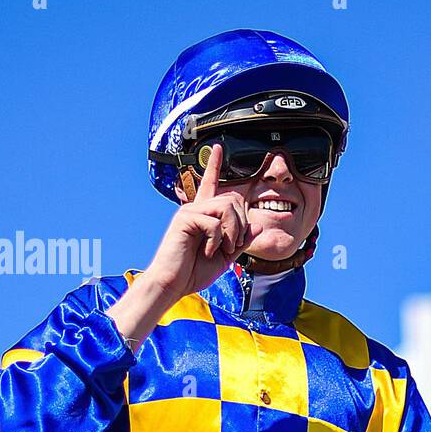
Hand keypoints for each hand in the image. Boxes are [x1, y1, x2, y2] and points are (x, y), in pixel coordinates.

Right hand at [138, 145, 265, 303]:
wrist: (174, 284)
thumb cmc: (195, 271)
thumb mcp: (226, 256)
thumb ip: (241, 240)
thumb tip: (256, 225)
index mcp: (205, 216)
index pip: (212, 186)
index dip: (215, 166)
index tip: (218, 148)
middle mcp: (196, 209)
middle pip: (233, 201)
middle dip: (240, 226)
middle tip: (231, 247)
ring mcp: (189, 212)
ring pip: (226, 208)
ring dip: (232, 232)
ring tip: (221, 249)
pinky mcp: (184, 219)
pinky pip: (214, 223)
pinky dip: (217, 241)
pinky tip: (206, 251)